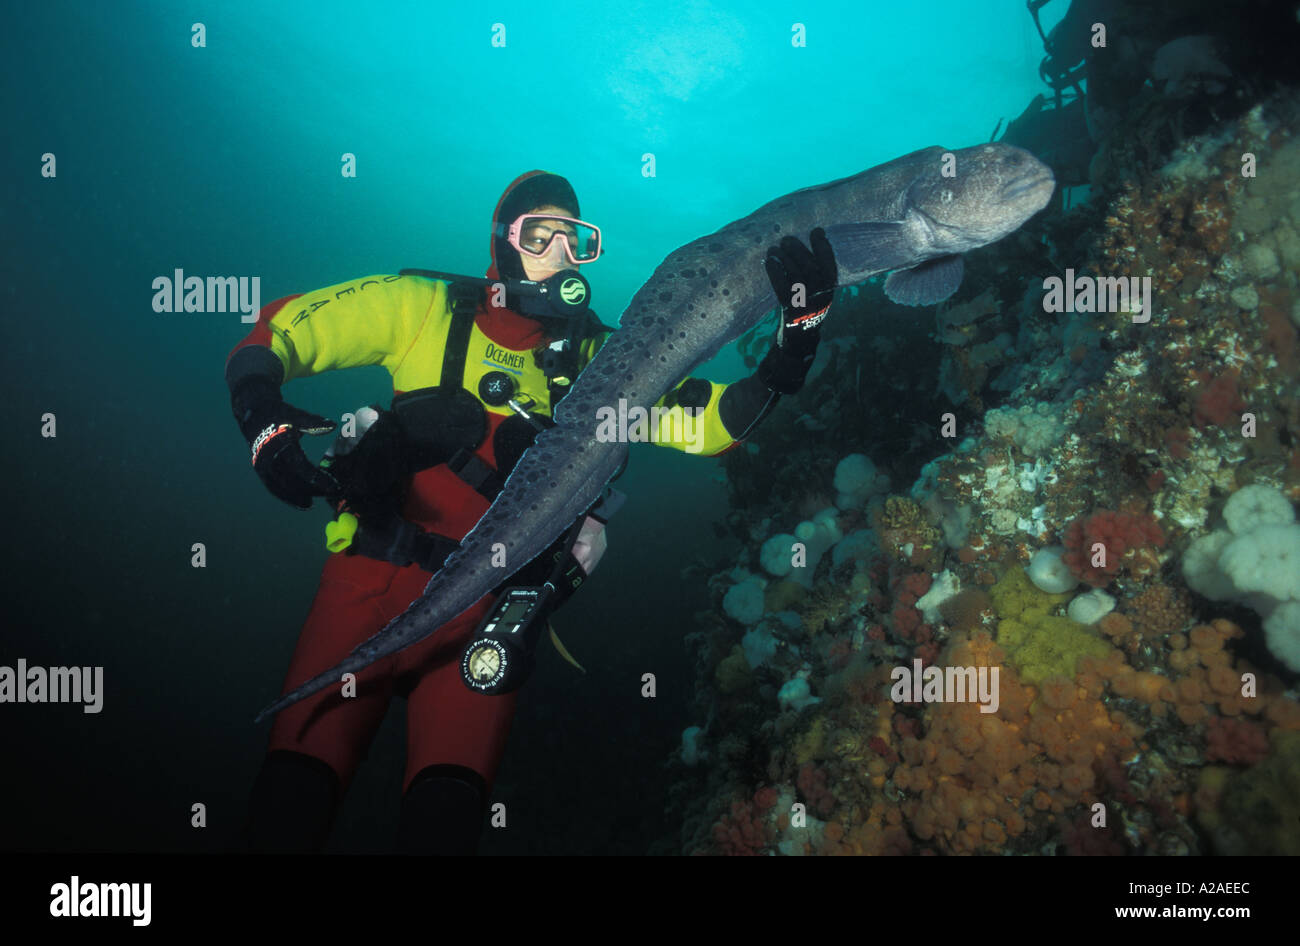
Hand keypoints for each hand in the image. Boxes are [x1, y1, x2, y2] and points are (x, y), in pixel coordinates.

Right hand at [248, 407, 339, 508]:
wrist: (253, 414)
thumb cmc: (279, 414)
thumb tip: (332, 425)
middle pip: (294, 481)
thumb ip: (313, 423)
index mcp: (280, 444)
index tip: (334, 486)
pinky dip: (288, 497)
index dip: (319, 479)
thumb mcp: (296, 415)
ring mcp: (263, 466)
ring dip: (300, 497)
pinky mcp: (260, 470)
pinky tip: (302, 503)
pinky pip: (274, 488)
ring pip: (283, 488)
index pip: (302, 467)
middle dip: (313, 490)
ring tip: (317, 502)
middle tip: (332, 494)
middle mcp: (269, 458)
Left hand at [763, 227, 836, 345]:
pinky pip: (781, 285)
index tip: (816, 231)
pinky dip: (775, 271)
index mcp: (829, 287)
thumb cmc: (809, 306)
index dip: (822, 245)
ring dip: (783, 257)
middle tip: (786, 239)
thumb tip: (800, 246)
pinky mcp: (790, 307)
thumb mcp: (819, 290)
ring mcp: (805, 300)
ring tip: (774, 248)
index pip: (828, 262)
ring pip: (795, 274)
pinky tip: (769, 261)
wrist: (802, 334)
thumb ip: (816, 272)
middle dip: (797, 249)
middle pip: (809, 266)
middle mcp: (819, 293)